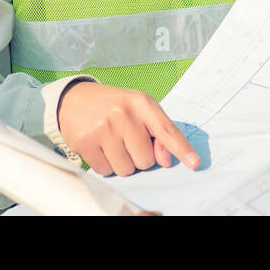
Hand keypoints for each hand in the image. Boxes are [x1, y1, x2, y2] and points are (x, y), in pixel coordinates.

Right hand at [57, 81, 199, 176]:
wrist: (74, 98)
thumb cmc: (114, 106)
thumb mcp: (139, 110)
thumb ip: (158, 133)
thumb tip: (166, 161)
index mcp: (141, 103)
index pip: (166, 130)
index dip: (182, 149)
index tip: (195, 163)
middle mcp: (123, 114)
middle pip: (146, 161)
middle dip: (138, 156)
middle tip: (126, 139)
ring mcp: (102, 128)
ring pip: (126, 169)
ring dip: (122, 162)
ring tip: (112, 143)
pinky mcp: (84, 142)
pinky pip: (106, 171)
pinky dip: (105, 164)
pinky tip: (99, 147)